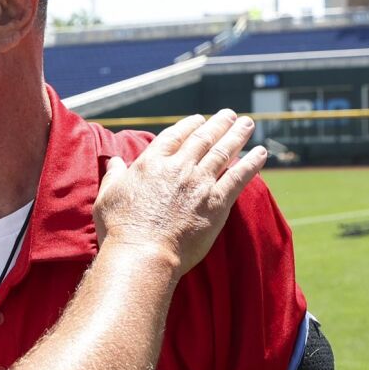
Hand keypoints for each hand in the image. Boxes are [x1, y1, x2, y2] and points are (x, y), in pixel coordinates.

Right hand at [94, 108, 265, 274]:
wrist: (143, 254)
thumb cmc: (119, 229)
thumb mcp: (107, 197)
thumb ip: (114, 176)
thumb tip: (113, 161)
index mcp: (151, 163)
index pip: (174, 136)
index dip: (189, 125)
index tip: (199, 119)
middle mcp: (178, 167)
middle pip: (203, 138)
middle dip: (218, 124)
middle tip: (230, 115)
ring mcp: (200, 183)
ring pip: (223, 152)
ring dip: (237, 135)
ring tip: (248, 124)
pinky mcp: (217, 203)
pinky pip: (239, 177)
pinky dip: (252, 163)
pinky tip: (261, 153)